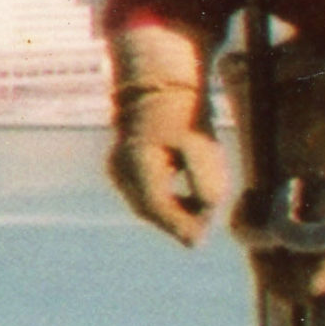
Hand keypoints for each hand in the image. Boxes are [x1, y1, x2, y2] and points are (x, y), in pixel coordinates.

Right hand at [106, 26, 227, 244]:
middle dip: (177, 220)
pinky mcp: (122, 170)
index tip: (199, 239)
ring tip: (199, 207)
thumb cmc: (185, 114)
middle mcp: (119, 168)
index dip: (178, 225)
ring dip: (172, 212)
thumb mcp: (202, 143)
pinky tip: (186, 197)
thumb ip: (207, 179)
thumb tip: (207, 214)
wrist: (161, 86)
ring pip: (146, 205)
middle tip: (203, 227)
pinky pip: (145, 195)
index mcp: (136, 159)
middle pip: (150, 209)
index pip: (155, 206)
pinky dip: (166, 201)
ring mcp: (117, 169)